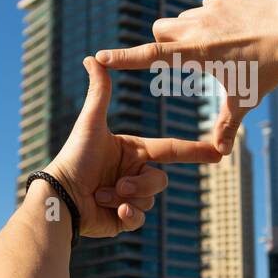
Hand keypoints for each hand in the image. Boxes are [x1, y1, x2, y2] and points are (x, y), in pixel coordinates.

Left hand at [45, 57, 221, 237]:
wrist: (59, 196)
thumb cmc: (73, 157)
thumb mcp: (91, 123)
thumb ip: (99, 91)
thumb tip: (91, 57)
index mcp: (132, 152)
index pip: (170, 149)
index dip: (194, 151)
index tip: (218, 152)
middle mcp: (132, 173)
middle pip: (160, 180)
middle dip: (141, 183)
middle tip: (120, 185)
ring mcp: (129, 197)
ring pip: (150, 200)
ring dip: (128, 198)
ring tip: (104, 195)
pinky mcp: (122, 219)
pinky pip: (140, 219)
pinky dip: (129, 215)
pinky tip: (112, 210)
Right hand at [96, 0, 277, 154]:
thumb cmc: (267, 70)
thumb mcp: (244, 100)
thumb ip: (228, 126)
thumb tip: (220, 155)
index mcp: (195, 52)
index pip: (149, 56)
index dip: (123, 58)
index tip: (99, 56)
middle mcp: (197, 25)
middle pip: (160, 27)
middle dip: (165, 40)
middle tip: (186, 54)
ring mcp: (212, 5)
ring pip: (188, 15)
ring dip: (195, 27)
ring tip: (225, 42)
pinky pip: (212, 2)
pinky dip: (218, 14)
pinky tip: (242, 25)